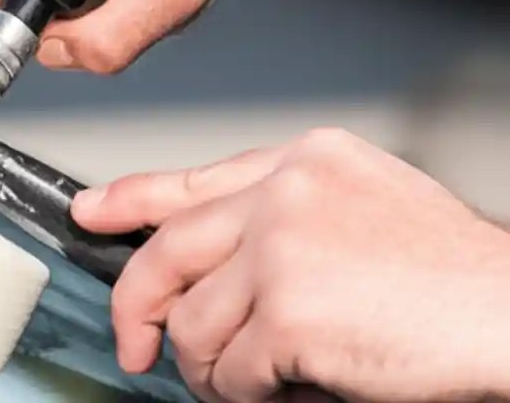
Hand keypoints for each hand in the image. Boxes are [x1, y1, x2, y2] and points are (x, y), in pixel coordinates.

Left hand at [72, 128, 509, 401]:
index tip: (91, 213)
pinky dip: (246, 393)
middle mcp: (286, 193)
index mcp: (305, 160)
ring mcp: (284, 249)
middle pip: (170, 252)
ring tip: (250, 380)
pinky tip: (282, 389)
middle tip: (137, 343)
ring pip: (194, 321)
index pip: (193, 179)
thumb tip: (214, 258)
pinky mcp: (289, 313)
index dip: (130, 200)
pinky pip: (229, 369)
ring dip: (210, 367)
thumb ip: (283, 217)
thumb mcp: (362, 209)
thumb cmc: (448, 275)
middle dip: (141, 307)